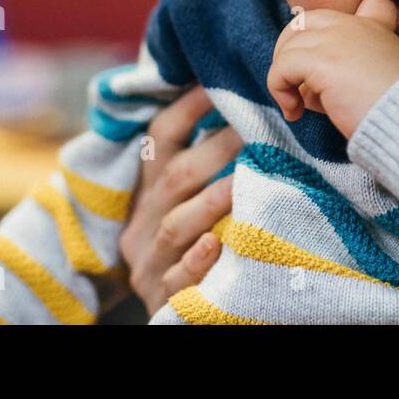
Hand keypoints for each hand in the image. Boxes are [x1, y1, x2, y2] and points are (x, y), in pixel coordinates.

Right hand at [119, 86, 240, 316]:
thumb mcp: (186, 204)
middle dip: (216, 148)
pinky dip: (197, 260)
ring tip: (245, 180)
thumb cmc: (191, 246)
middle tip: (256, 127)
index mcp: (148, 193)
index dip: (188, 108)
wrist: (172, 315)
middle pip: (175, 177)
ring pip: (176, 225)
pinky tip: (218, 244)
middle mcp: (141, 223)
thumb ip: (201, 165)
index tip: (220, 83)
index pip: (159, 139)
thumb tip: (241, 108)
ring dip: (212, 199)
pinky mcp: (162, 299)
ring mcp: (149, 262)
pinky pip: (179, 277)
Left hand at [267, 0, 398, 138]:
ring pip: (288, 47)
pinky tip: (295, 112)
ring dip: (283, 77)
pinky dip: (279, 90)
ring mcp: (336, 39)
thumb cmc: (397, 111)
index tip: (326, 61)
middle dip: (289, 50)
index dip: (330, 29)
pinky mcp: (320, 59)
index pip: (356, 5)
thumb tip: (308, 89)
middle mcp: (354, 25)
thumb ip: (346, 72)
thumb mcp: (378, 79)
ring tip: (296, 105)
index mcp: (375, 27)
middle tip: (293, 83)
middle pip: (304, 21)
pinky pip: (281, 68)